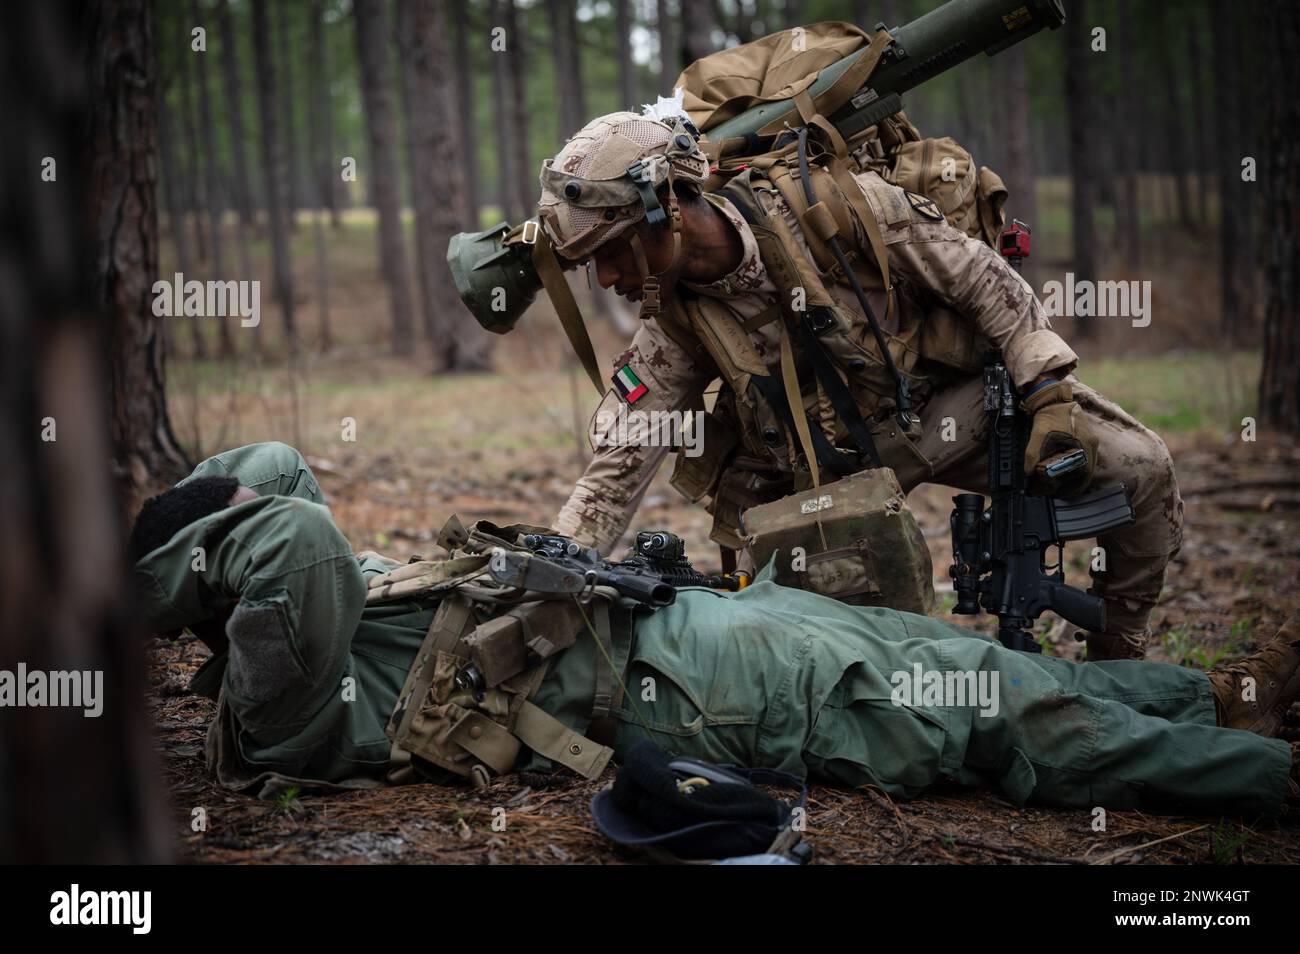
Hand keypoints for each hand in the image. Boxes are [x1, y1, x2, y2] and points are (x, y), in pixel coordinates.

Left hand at [1021, 379, 1096, 495]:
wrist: (1053, 398)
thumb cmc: (1048, 416)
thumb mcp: (1038, 435)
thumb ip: (1033, 454)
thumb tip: (1029, 473)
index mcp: (1082, 443)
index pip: (1082, 472)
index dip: (1071, 485)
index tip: (1060, 493)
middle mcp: (1090, 444)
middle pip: (1087, 473)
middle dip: (1074, 485)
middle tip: (1061, 494)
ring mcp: (1091, 441)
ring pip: (1088, 468)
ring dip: (1077, 479)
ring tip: (1064, 488)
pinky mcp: (1087, 439)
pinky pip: (1087, 460)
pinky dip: (1079, 470)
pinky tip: (1069, 475)